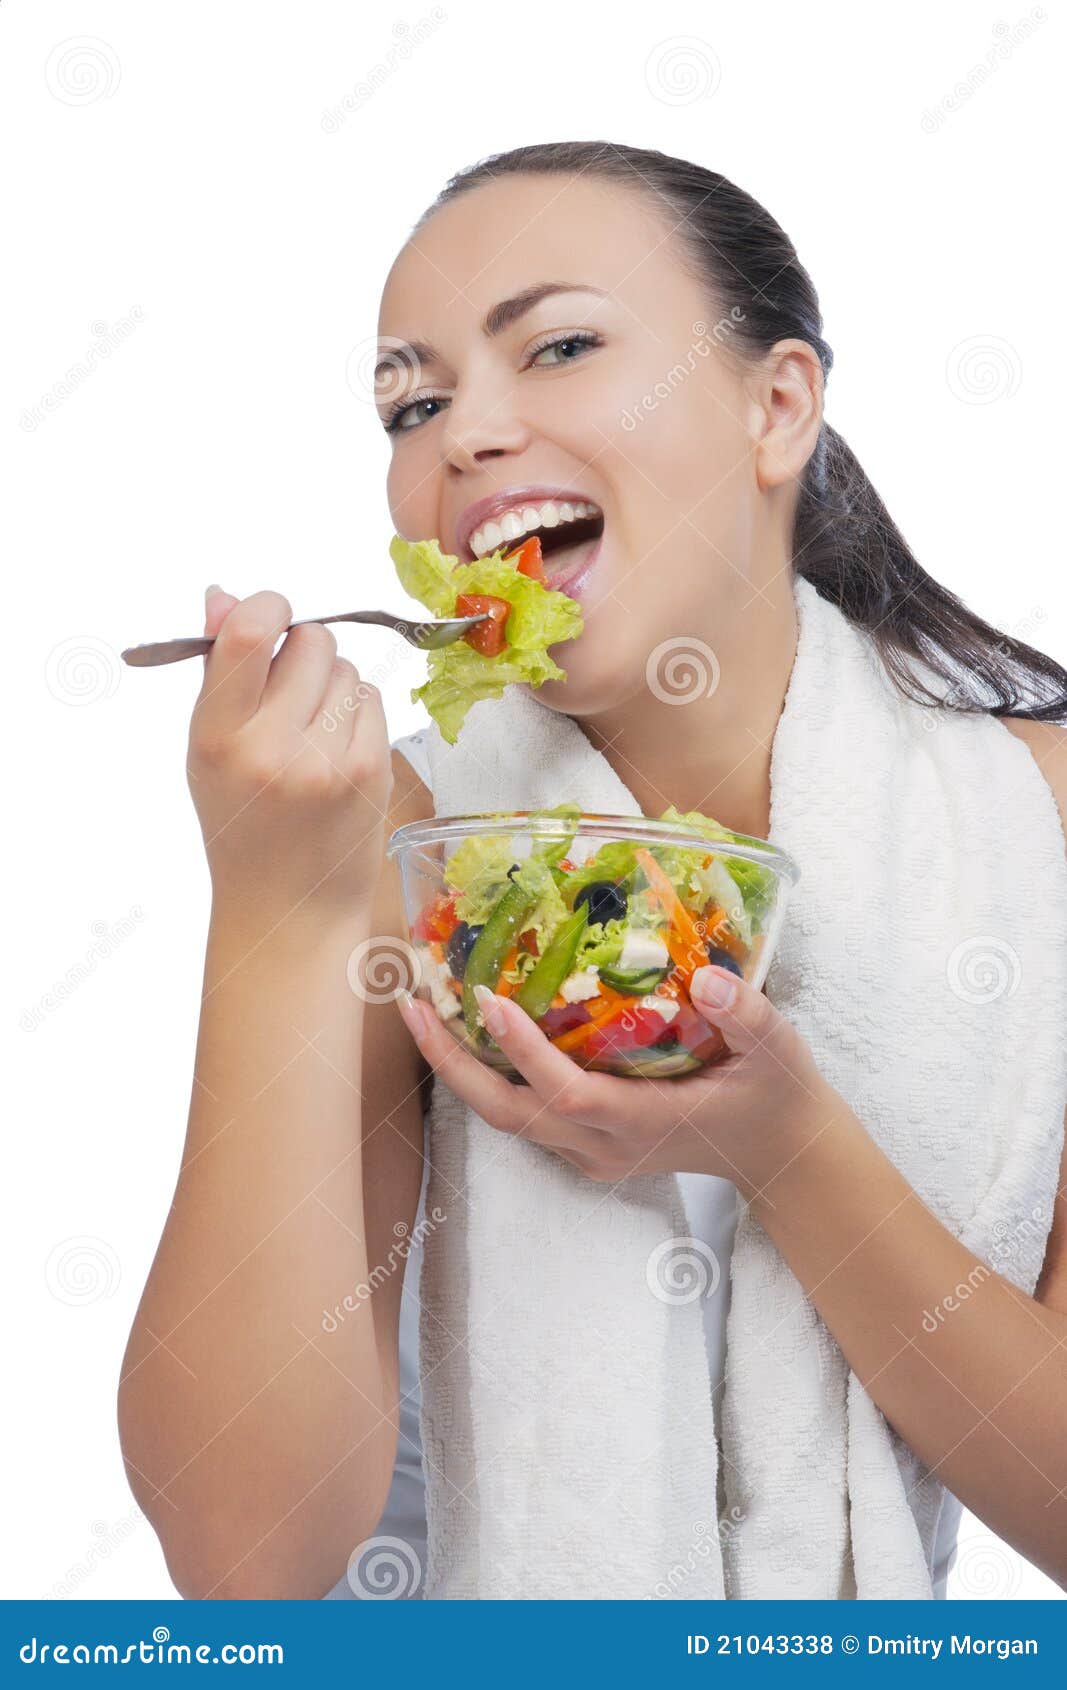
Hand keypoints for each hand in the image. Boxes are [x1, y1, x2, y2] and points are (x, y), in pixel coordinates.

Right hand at [187, 585, 392, 920]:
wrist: (288, 908)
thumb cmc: (242, 823)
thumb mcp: (208, 750)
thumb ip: (220, 671)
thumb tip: (224, 594)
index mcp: (218, 737)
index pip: (251, 634)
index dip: (269, 607)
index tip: (272, 617)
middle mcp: (272, 748)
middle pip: (313, 641)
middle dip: (306, 652)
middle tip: (292, 692)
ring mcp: (327, 762)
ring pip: (349, 671)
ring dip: (334, 687)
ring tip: (312, 734)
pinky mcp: (370, 773)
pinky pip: (374, 702)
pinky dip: (358, 715)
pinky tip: (338, 751)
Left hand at [396, 963, 839, 1196]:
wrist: (778, 1154)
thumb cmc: (776, 1095)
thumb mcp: (781, 1052)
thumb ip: (749, 1018)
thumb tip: (711, 979)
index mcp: (644, 1123)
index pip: (568, 1095)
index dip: (524, 1054)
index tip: (488, 1000)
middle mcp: (604, 1147)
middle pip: (509, 1116)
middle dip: (454, 1064)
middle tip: (412, 1003)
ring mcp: (590, 1153)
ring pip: (506, 1118)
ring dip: (458, 1068)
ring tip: (420, 1007)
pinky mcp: (585, 1147)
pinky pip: (521, 1114)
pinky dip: (485, 1074)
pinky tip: (467, 1028)